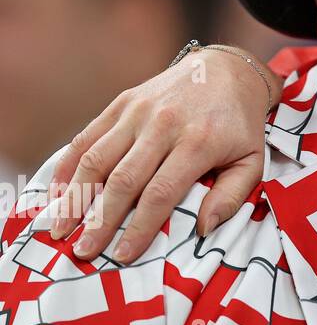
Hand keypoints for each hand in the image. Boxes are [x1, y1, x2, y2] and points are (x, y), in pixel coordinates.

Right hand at [49, 46, 281, 262]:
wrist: (228, 70)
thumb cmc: (239, 123)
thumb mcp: (252, 159)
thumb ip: (232, 195)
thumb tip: (204, 228)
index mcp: (198, 142)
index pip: (161, 193)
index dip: (139, 227)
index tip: (124, 255)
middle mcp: (164, 125)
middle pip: (123, 180)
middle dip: (100, 221)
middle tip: (84, 252)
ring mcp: (139, 111)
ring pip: (97, 159)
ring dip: (75, 197)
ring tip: (61, 229)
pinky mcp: (122, 102)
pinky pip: (87, 136)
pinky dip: (68, 166)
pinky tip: (57, 193)